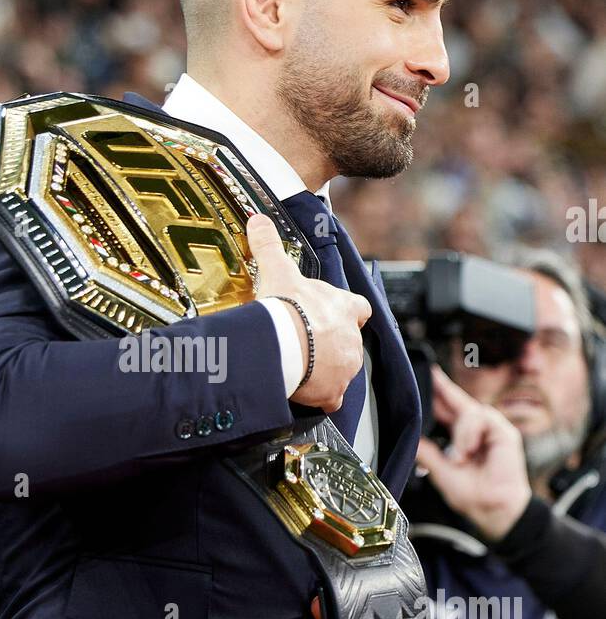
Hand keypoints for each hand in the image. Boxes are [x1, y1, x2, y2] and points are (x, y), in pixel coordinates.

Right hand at [246, 213, 371, 411]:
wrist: (284, 343)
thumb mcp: (278, 269)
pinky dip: (318, 397)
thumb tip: (258, 220)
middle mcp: (351, 338)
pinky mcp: (334, 392)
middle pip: (347, 341)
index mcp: (344, 307)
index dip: (348, 312)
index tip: (336, 314)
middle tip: (305, 344)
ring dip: (324, 370)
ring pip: (340, 370)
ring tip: (299, 368)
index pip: (359, 308)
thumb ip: (269, 244)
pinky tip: (302, 393)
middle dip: (330, 344)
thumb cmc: (287, 308)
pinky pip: (330, 397)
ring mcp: (346, 367)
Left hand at [417, 366, 531, 540]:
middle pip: (458, 401)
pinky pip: (481, 419)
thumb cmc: (471, 495)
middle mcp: (475, 431)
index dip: (436, 395)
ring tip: (461, 456)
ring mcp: (490, 429)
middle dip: (444, 388)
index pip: (445, 411)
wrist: (492, 508)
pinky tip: (469, 450)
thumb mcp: (440, 471)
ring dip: (460, 433)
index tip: (424, 379)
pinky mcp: (504, 432)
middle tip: (431, 373)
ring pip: (468, 411)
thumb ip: (426, 452)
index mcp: (460, 438)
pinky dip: (470, 434)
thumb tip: (410, 437)